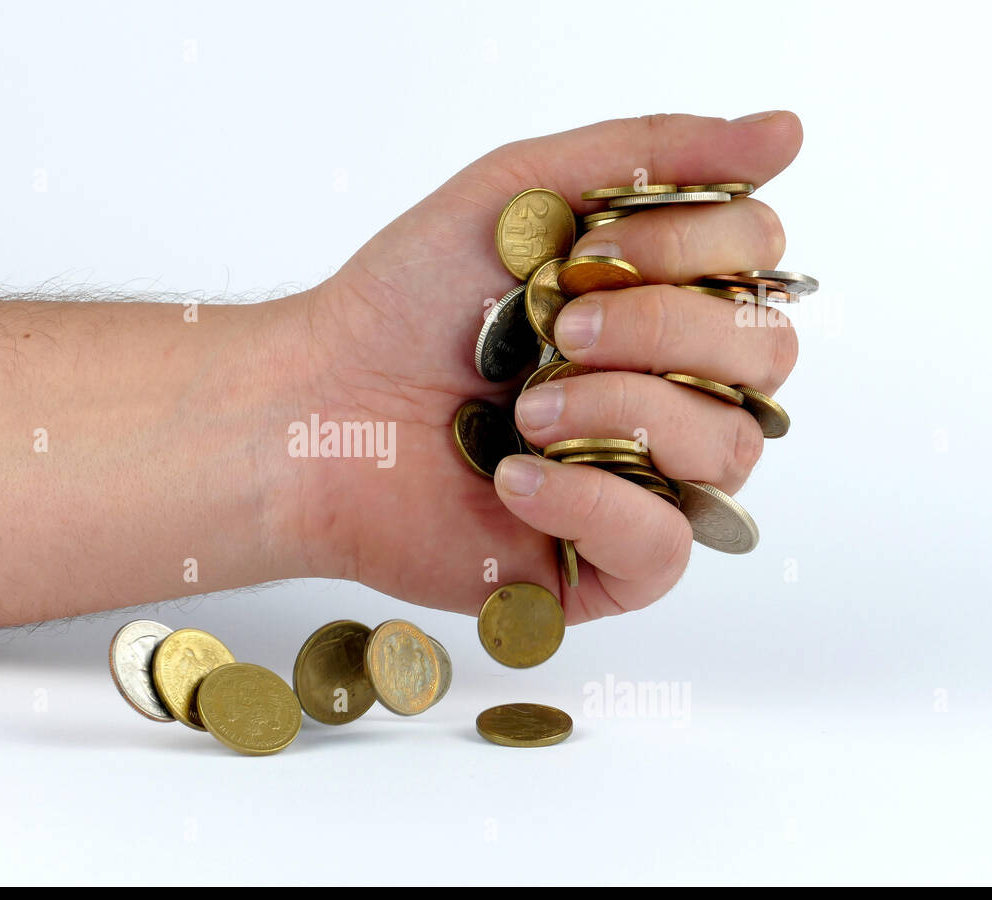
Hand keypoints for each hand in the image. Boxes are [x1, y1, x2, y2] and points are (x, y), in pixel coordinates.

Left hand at [292, 111, 802, 623]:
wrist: (316, 409)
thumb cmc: (405, 303)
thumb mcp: (523, 189)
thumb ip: (654, 154)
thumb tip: (787, 131)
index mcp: (659, 302)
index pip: (759, 268)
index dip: (696, 249)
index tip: (592, 248)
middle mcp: (666, 389)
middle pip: (763, 355)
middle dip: (658, 330)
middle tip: (557, 330)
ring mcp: (643, 478)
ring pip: (729, 447)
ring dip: (619, 410)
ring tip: (523, 410)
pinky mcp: (603, 564)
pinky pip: (665, 544)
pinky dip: (593, 503)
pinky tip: (513, 477)